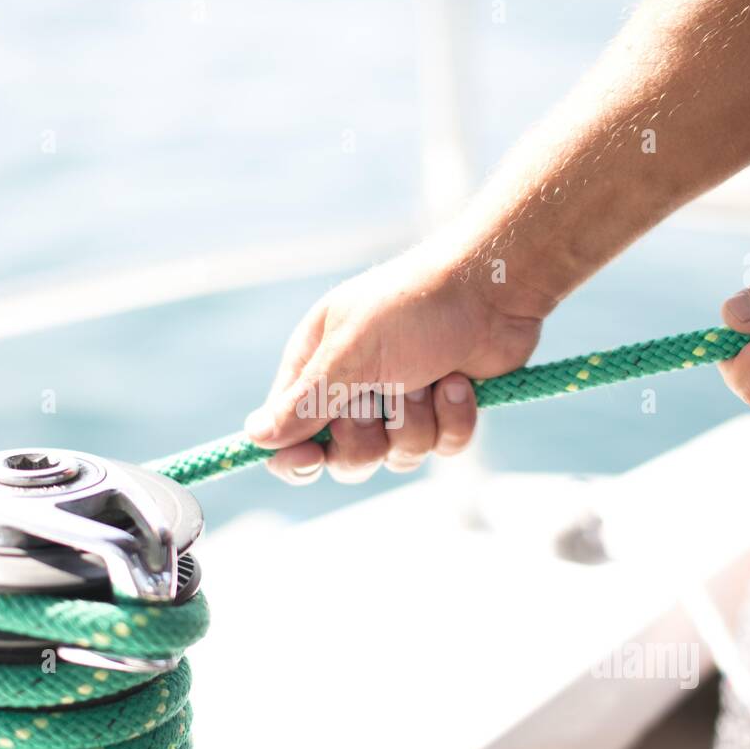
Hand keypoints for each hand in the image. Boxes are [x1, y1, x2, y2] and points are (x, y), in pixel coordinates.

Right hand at [244, 249, 544, 483]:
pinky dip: (454, 420)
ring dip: (417, 423)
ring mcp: (403, 403)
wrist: (494, 288)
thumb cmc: (414, 306)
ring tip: (430, 379)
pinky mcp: (445, 412)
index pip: (288, 429)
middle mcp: (356, 389)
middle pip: (344, 458)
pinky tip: (461, 383)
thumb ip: (305, 401)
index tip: (310, 460)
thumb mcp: (351, 353)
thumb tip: (255, 438)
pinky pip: (443, 449)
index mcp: (319, 365)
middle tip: (380, 401)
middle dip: (368, 438)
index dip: (295, 454)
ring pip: (398, 458)